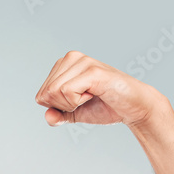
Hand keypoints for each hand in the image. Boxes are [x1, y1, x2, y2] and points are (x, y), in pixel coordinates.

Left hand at [35, 51, 162, 126]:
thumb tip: (47, 115)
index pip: (41, 95)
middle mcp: (72, 58)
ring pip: (54, 92)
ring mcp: (83, 62)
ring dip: (71, 104)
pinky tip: (94, 95)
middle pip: (46, 93)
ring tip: (91, 96)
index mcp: (64, 65)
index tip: (78, 102)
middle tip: (85, 100)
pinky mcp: (92, 71)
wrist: (132, 107)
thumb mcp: (74, 114)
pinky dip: (78, 102)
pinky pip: (67, 92)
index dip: (57, 108)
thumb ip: (57, 115)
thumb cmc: (105, 106)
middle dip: (63, 106)